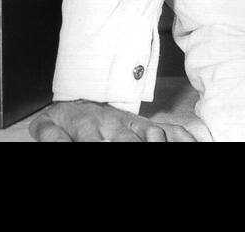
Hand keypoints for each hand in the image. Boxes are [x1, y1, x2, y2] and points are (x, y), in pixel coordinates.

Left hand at [28, 99, 198, 142]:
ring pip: (151, 134)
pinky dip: (184, 137)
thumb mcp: (49, 125)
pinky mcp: (146, 124)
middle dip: (130, 147)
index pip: (92, 143)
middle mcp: (112, 126)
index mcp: (86, 128)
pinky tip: (195, 143)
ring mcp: (132, 125)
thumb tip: (50, 141)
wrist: (81, 93)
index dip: (94, 147)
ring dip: (157, 142)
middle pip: (125, 142)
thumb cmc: (67, 119)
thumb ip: (50, 136)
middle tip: (132, 149)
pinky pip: (171, 129)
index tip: (98, 151)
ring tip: (160, 143)